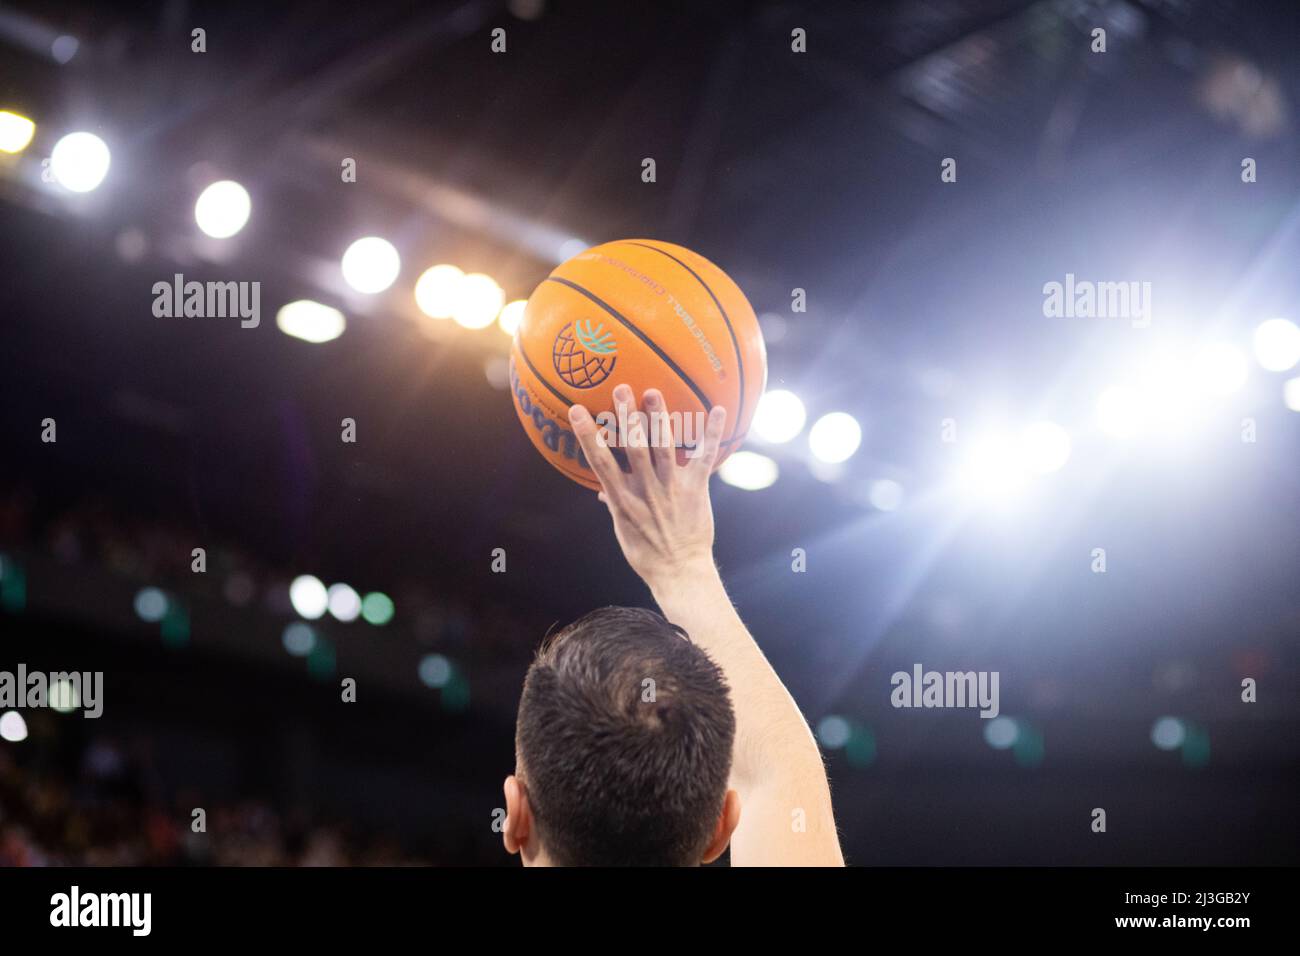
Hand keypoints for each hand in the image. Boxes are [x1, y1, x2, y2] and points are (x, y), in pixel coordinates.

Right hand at [568, 384, 726, 589]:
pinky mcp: (695, 490)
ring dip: (658, 418)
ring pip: (663, 447)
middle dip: (626, 417)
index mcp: (622, 499)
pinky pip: (703, 458)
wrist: (680, 572)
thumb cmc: (647, 554)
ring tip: (653, 392)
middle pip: (634, 448)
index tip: (577, 411)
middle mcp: (645, 490)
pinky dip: (711, 434)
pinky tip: (719, 411)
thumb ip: (614, 505)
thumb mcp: (622, 531)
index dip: (588, 436)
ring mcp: (671, 488)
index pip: (599, 463)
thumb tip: (603, 491)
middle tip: (621, 389)